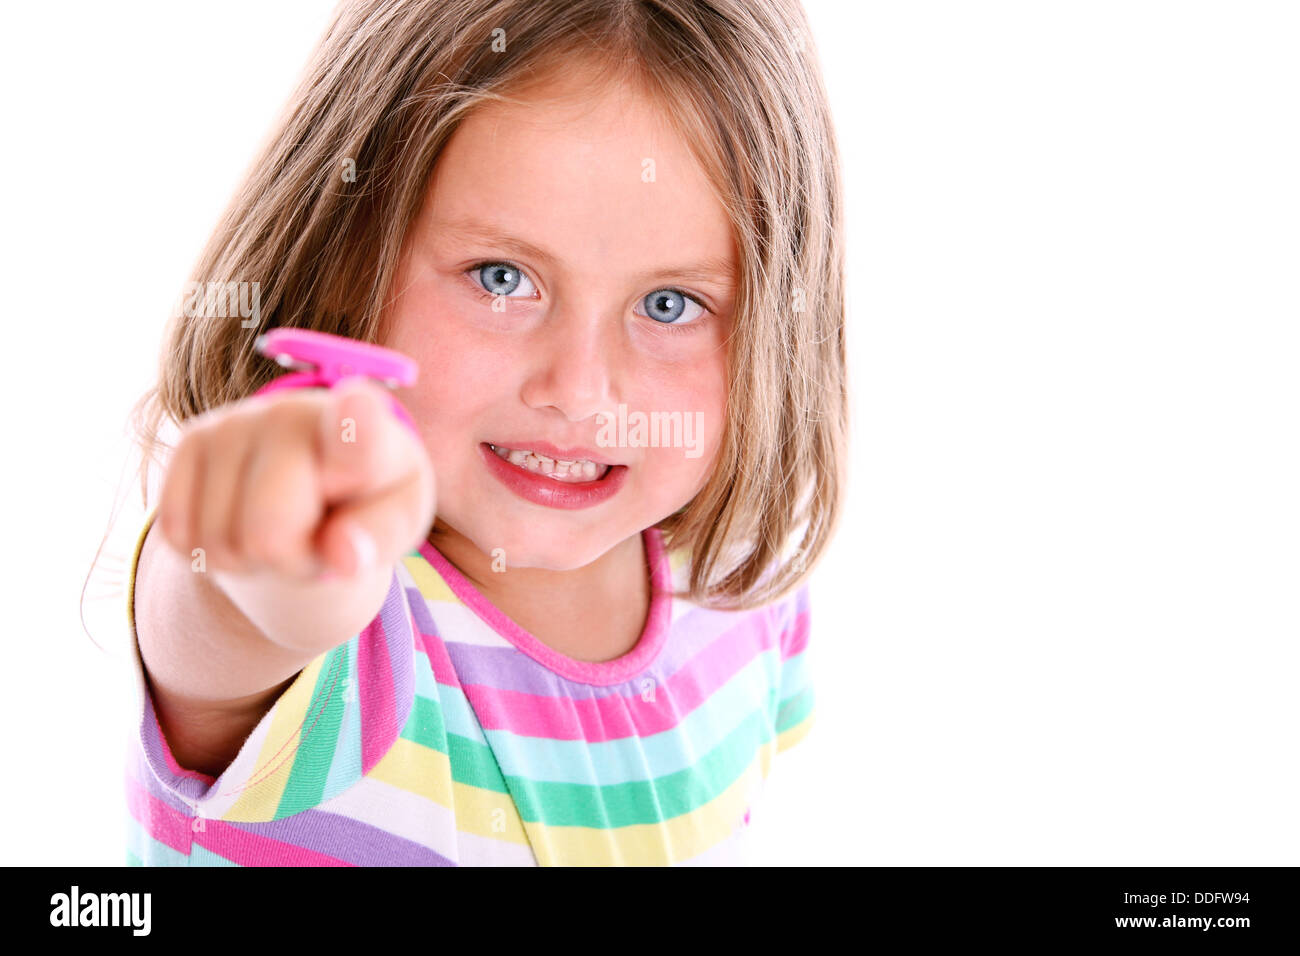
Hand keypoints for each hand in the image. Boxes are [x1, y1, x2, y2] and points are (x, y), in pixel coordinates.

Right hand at [157, 377, 435, 579]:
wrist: (318, 477)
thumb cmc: (366, 500)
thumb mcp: (395, 521)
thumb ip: (380, 538)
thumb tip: (342, 556)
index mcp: (368, 430)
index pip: (358, 430)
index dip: (356, 426)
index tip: (357, 407)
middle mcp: (293, 412)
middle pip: (268, 533)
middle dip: (290, 559)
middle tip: (315, 534)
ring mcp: (234, 421)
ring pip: (218, 544)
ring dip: (252, 558)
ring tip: (283, 523)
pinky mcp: (191, 439)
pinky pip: (179, 535)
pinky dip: (211, 550)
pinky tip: (244, 518)